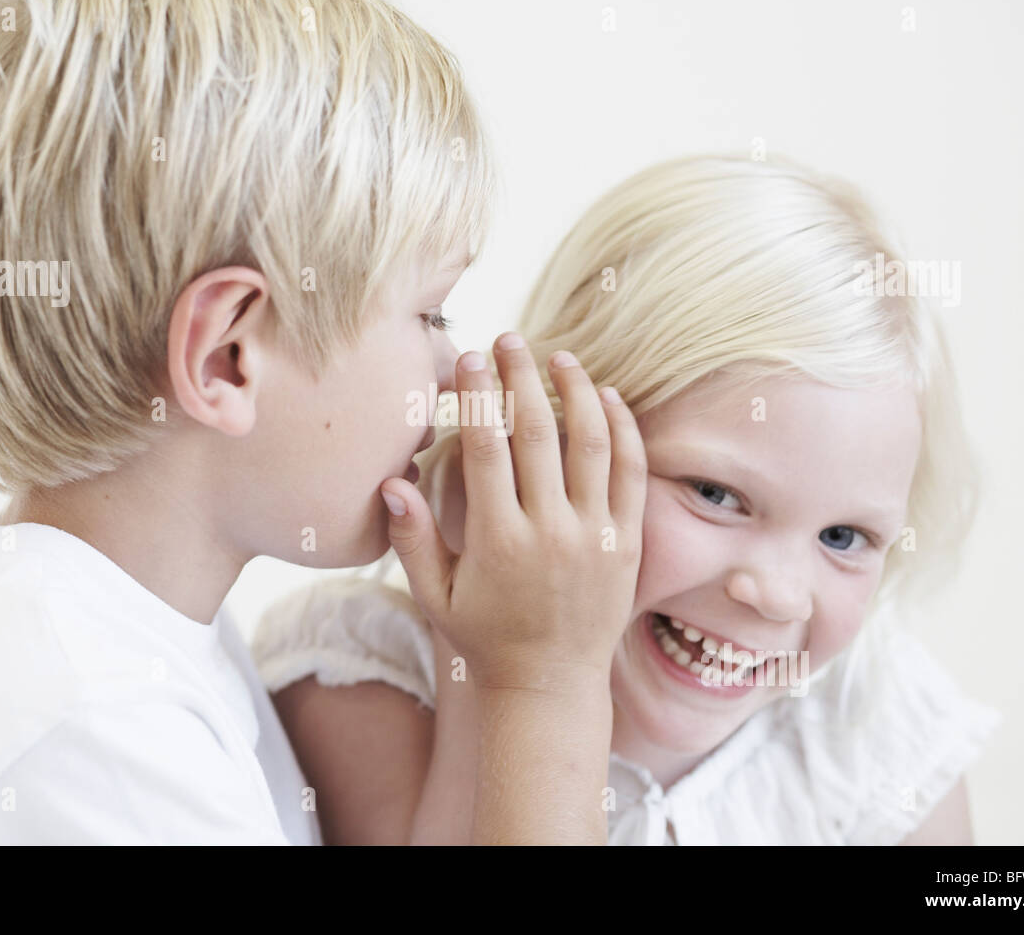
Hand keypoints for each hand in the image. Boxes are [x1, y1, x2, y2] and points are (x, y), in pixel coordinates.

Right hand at [380, 332, 645, 692]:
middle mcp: (549, 532)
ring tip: (561, 358)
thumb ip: (413, 537)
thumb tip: (392, 481)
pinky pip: (631, 473)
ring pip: (590, 444)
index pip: (487, 449)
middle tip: (510, 340)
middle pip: (536, 433)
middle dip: (521, 377)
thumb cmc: (485, 637)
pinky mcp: (627, 542)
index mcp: (498, 541)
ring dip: (576, 392)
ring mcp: (594, 535)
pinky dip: (622, 430)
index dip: (478, 395)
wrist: (550, 684)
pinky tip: (607, 398)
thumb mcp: (435, 595)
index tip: (470, 357)